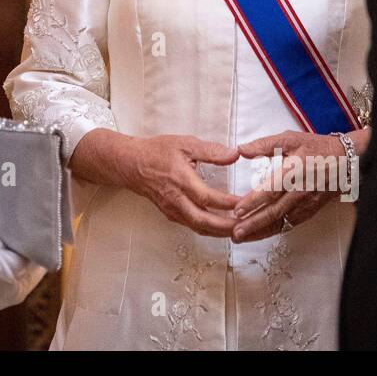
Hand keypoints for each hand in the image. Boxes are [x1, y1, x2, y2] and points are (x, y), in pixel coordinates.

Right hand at [104, 133, 241, 237]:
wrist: (130, 164)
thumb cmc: (156, 152)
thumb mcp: (184, 144)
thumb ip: (211, 150)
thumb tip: (234, 155)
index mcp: (180, 180)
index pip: (208, 197)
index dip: (228, 203)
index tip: (246, 203)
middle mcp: (175, 199)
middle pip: (203, 221)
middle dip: (226, 227)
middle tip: (246, 226)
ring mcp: (171, 209)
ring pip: (198, 227)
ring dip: (219, 232)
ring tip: (239, 230)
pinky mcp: (170, 213)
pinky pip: (192, 225)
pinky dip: (208, 228)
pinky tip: (220, 227)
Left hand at [231, 130, 350, 241]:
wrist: (347, 161)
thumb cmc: (316, 148)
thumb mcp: (290, 139)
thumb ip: (264, 144)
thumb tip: (241, 149)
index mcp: (294, 172)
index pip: (271, 190)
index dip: (254, 202)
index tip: (237, 210)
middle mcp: (300, 191)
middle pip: (275, 211)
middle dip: (254, 224)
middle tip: (236, 232)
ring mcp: (306, 204)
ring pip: (281, 221)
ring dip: (261, 231)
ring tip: (242, 238)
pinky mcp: (310, 211)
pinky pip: (290, 224)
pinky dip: (274, 231)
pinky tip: (261, 234)